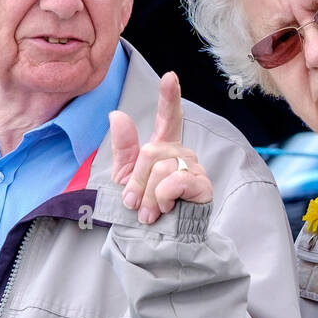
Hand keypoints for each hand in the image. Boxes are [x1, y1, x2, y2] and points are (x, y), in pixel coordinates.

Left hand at [110, 71, 211, 224]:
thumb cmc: (146, 209)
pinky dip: (163, 197)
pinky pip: (174, 181)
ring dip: (148, 196)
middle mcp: (181, 153)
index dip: (169, 97)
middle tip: (135, 205)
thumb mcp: (125, 178)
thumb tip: (116, 115)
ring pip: (160, 169)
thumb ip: (124, 148)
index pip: (169, 117)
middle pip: (150, 153)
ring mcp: (194, 167)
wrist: (158, 239)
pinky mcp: (202, 185)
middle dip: (137, 182)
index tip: (170, 77)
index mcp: (164, 148)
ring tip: (149, 214)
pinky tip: (167, 209)